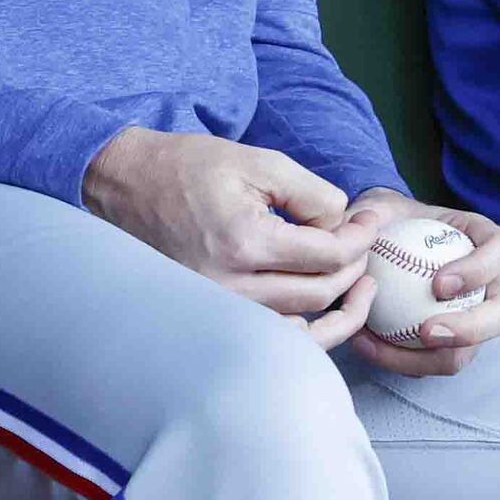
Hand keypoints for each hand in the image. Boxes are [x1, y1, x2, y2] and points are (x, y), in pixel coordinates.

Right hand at [82, 128, 368, 324]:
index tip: (371, 223)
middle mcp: (229, 284)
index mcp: (244, 241)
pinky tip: (325, 307)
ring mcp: (218, 306)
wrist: (128, 184)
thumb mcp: (259, 162)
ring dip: (339, 303)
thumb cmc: (191, 167)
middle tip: (365, 245)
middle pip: (321, 292)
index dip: (360, 239)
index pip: (328, 256)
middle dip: (354, 268)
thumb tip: (344, 226)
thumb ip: (313, 194)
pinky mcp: (212, 314)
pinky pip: (274, 336)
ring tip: (360, 282)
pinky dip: (307, 328)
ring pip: (303, 324)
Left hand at [335, 189, 499, 376]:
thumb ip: (369, 216)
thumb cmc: (392, 221)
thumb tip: (353, 232)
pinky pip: (433, 362)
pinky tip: (364, 343)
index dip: (479, 271)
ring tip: (378, 345)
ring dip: (427, 358)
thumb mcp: (379, 208)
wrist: (387, 244)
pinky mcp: (451, 345)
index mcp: (488, 242)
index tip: (437, 284)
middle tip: (425, 332)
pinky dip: (400, 359)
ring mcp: (476, 319)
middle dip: (471, 329)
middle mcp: (494, 284)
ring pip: (470, 351)